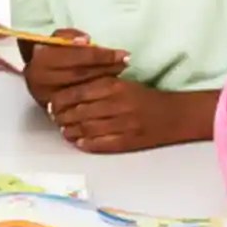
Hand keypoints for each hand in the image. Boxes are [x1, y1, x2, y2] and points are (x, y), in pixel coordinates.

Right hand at [24, 29, 129, 107]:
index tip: (121, 53)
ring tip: (121, 71)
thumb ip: (68, 36)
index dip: (100, 54)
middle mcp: (42, 80)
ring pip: (82, 89)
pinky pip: (81, 102)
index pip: (76, 56)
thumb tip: (86, 41)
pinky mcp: (54, 109)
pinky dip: (98, 93)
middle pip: (81, 73)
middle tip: (125, 62)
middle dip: (106, 67)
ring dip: (105, 80)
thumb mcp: (56, 39)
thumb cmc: (50, 52)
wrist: (36, 74)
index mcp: (42, 59)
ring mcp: (48, 96)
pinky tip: (111, 86)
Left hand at [49, 77, 187, 152]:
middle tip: (55, 119)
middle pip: (78, 112)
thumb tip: (68, 94)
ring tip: (64, 131)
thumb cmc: (144, 97)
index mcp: (114, 86)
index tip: (52, 104)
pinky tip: (79, 142)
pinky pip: (100, 144)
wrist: (174, 115)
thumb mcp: (121, 83)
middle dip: (62, 117)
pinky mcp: (127, 141)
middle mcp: (117, 104)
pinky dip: (86, 144)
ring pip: (86, 129)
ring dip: (71, 132)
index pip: (77, 93)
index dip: (60, 101)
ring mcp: (122, 124)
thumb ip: (97, 85)